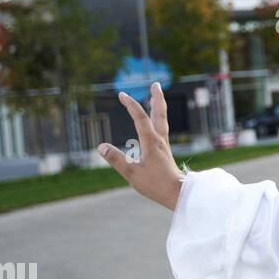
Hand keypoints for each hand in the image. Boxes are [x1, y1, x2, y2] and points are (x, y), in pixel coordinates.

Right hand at [99, 81, 184, 210]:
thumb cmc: (155, 185)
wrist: (177, 193)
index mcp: (152, 142)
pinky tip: (155, 123)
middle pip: (159, 114)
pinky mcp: (164, 151)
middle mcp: (160, 140)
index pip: (140, 118)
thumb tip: (100, 146)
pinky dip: (158, 119)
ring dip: (158, 107)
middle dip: (157, 98)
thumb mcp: (131, 174)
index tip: (122, 94)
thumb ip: (116, 159)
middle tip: (156, 84)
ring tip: (155, 97)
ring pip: (162, 120)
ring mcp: (164, 145)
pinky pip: (162, 129)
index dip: (131, 105)